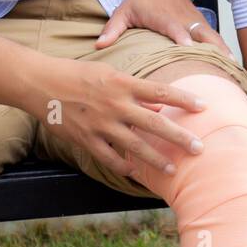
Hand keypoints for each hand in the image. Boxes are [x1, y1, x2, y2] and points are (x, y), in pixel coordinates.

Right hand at [36, 57, 207, 183]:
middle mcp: (115, 105)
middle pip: (155, 123)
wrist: (42, 83)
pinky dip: (123, 166)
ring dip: (156, 160)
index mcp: (123, 84)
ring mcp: (100, 124)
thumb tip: (158, 107)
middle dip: (179, 137)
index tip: (205, 107)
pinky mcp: (86, 139)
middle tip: (199, 148)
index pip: (161, 92)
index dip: (184, 99)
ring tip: (173, 170)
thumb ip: (134, 91)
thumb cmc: (79, 74)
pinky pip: (109, 158)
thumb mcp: (109, 74)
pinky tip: (135, 173)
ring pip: (135, 146)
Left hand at [94, 0, 231, 57]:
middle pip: (200, 33)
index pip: (174, 27)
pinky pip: (215, 37)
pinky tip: (233, 64)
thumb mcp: (124, 10)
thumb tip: (100, 45)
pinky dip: (225, 49)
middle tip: (220, 65)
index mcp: (163, 17)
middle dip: (210, 48)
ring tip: (233, 68)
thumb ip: (113, 28)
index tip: (187, 48)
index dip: (181, 37)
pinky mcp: (202, 24)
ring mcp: (195, 21)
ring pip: (212, 36)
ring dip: (222, 50)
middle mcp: (183, 19)